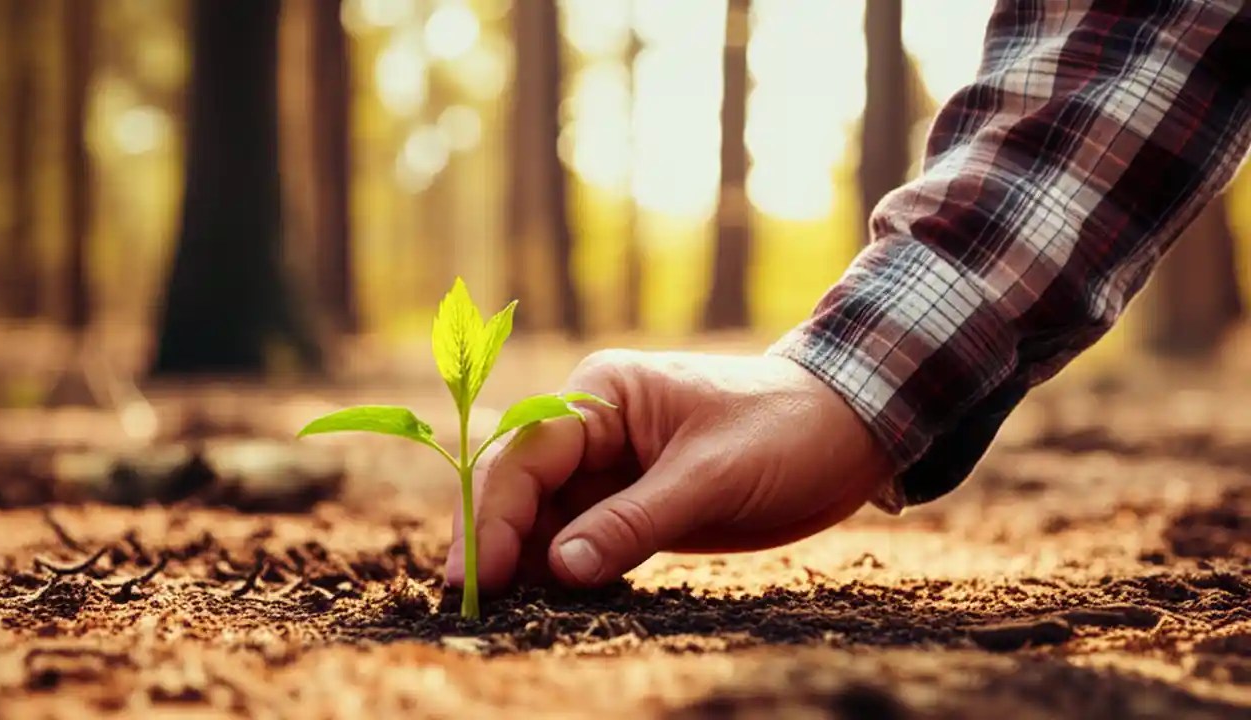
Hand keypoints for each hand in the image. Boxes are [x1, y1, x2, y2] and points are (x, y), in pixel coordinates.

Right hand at [444, 350, 893, 589]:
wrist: (849, 433)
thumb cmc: (785, 430)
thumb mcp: (710, 477)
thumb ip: (632, 522)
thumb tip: (556, 570)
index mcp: (601, 395)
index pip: (527, 456)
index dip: (493, 516)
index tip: (478, 577)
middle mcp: (594, 428)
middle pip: (524, 489)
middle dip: (496, 543)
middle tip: (472, 609)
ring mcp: (613, 469)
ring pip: (548, 520)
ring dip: (527, 564)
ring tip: (503, 617)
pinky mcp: (635, 504)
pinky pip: (585, 540)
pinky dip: (567, 572)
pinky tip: (550, 607)